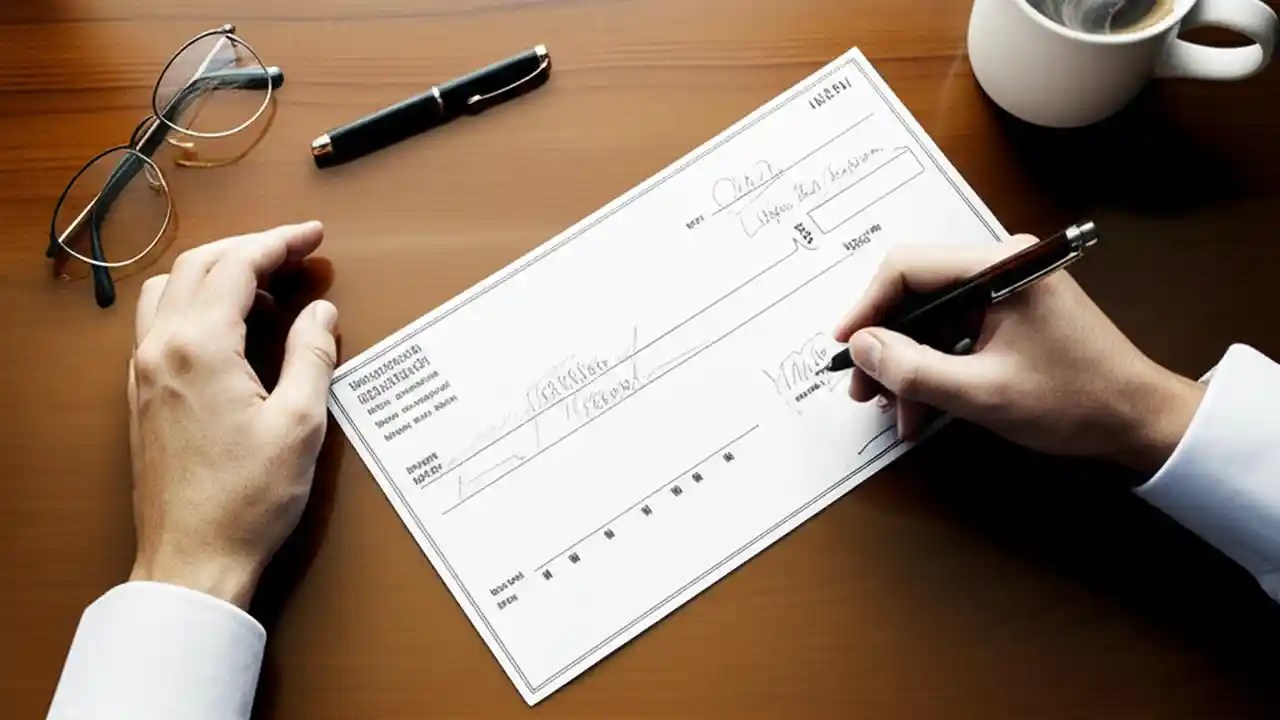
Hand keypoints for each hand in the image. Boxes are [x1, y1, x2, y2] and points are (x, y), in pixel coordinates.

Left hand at [126, 222, 337, 608]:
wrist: (192, 559)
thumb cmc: (247, 500)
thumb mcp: (300, 423)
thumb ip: (312, 355)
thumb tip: (321, 314)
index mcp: (200, 348)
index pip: (237, 265)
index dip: (279, 243)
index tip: (314, 238)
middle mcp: (161, 349)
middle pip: (199, 265)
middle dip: (251, 248)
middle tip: (296, 251)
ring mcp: (144, 372)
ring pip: (171, 289)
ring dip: (217, 272)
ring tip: (265, 288)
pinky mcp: (142, 395)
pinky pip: (160, 322)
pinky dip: (196, 303)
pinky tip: (232, 328)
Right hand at [834, 235, 1204, 476]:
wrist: (1138, 420)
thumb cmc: (1077, 401)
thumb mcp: (981, 392)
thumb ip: (913, 369)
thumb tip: (863, 346)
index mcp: (1000, 266)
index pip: (907, 268)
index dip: (866, 307)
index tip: (845, 345)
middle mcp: (1003, 265)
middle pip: (916, 293)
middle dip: (886, 345)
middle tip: (864, 388)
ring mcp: (1007, 289)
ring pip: (931, 318)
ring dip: (908, 364)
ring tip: (896, 409)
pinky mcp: (1010, 313)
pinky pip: (954, 332)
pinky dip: (935, 367)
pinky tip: (924, 405)